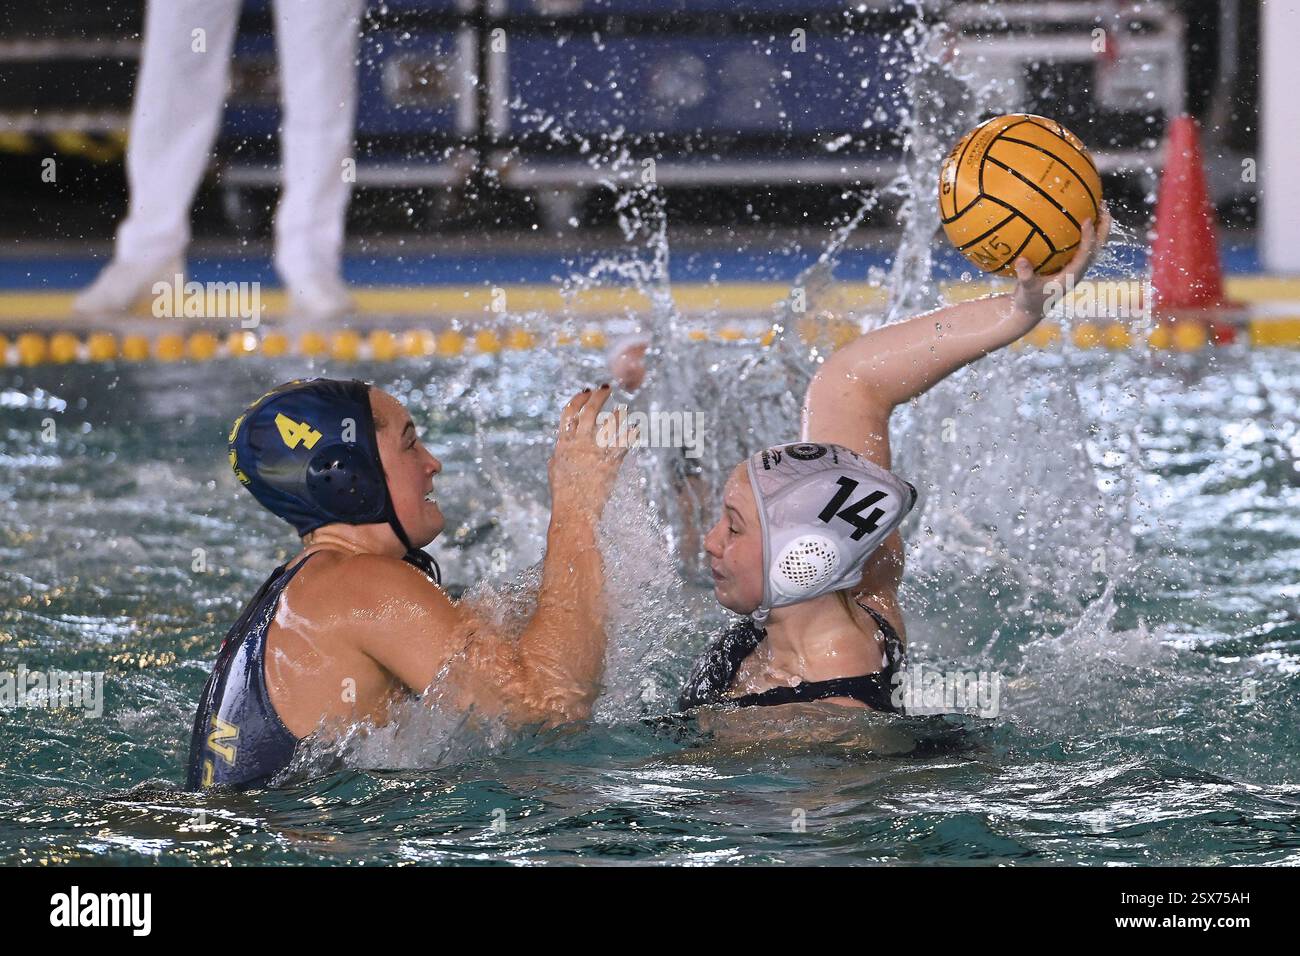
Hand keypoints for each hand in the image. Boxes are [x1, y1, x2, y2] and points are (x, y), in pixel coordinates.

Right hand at [548, 385, 637, 518]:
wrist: (575, 511)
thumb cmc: (564, 495)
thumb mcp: (555, 472)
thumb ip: (557, 457)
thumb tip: (556, 452)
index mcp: (563, 443)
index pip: (568, 412)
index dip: (578, 399)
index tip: (585, 391)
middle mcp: (579, 443)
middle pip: (590, 410)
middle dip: (598, 396)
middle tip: (606, 388)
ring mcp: (595, 451)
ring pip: (610, 422)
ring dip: (618, 413)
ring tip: (623, 409)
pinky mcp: (611, 462)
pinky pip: (625, 441)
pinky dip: (632, 432)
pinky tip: (637, 428)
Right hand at [1011, 202, 1111, 323]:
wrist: (1032, 309)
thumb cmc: (1029, 299)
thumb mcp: (1025, 289)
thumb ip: (1025, 276)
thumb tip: (1020, 260)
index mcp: (1073, 274)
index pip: (1086, 252)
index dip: (1089, 236)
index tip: (1087, 219)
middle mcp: (1079, 268)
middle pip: (1098, 244)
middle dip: (1104, 225)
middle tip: (1103, 204)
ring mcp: (1077, 265)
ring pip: (1094, 242)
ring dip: (1098, 224)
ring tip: (1097, 203)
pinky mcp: (1071, 263)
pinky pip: (1081, 243)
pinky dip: (1083, 229)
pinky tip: (1074, 214)